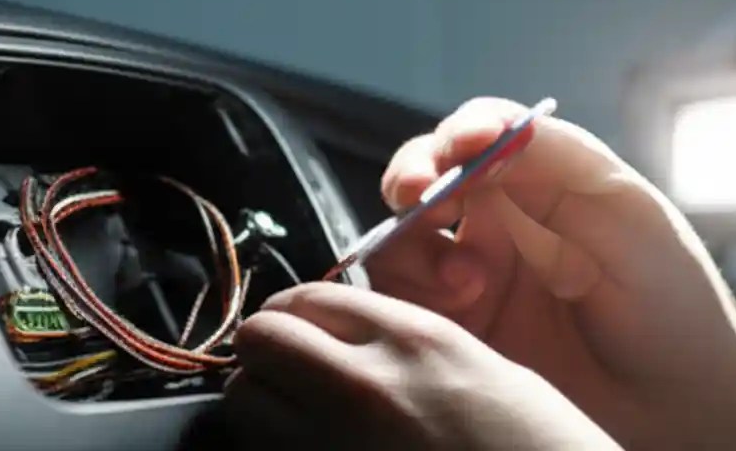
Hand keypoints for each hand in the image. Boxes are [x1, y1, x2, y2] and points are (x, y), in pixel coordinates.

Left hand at [223, 283, 621, 450]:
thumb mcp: (489, 376)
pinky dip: (273, 446)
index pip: (309, 299)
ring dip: (263, 399)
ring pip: (246, 397)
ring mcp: (339, 445)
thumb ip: (415, 348)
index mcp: (419, 341)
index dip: (298, 315)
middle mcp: (368, 385)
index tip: (305, 332)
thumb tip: (361, 339)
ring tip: (296, 418)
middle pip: (260, 338)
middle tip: (288, 375)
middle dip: (266, 353)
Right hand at [367, 97, 735, 450]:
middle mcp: (495, 222)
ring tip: (466, 283)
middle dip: (413, 175)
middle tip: (418, 193)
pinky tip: (460, 311)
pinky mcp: (449, 334)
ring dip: (415, 244)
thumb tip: (491, 132)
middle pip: (426, 176)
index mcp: (539, 182)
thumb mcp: (627, 211)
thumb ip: (557, 161)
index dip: (463, 131)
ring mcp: (466, 277)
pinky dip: (407, 297)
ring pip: (402, 236)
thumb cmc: (671, 303)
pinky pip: (398, 302)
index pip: (481, 134)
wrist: (676, 407)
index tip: (463, 146)